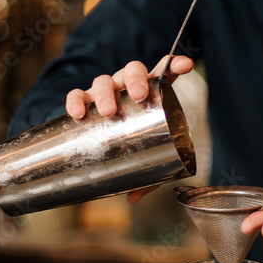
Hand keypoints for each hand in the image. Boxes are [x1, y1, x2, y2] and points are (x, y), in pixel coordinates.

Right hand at [64, 54, 194, 202]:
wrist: (101, 142)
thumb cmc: (132, 146)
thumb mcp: (146, 160)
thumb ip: (147, 177)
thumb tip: (134, 197)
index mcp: (150, 93)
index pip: (164, 72)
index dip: (174, 65)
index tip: (185, 66)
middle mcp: (127, 87)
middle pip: (133, 71)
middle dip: (137, 80)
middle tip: (139, 96)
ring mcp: (105, 92)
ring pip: (104, 81)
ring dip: (106, 93)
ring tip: (108, 111)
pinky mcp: (83, 100)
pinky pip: (77, 94)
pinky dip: (76, 100)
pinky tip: (78, 113)